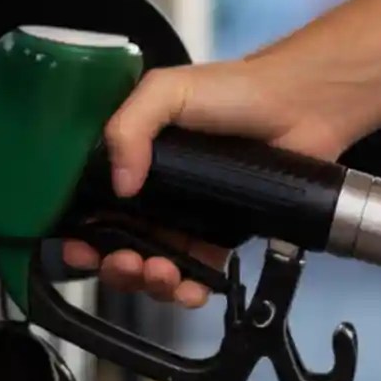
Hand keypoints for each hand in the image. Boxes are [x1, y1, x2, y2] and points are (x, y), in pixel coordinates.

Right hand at [62, 56, 352, 308]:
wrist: (299, 105)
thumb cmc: (234, 90)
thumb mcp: (168, 91)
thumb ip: (129, 126)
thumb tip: (119, 185)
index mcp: (134, 157)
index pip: (95, 203)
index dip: (82, 232)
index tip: (80, 249)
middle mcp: (157, 188)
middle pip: (121, 242)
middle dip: (118, 265)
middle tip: (128, 263)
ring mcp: (190, 214)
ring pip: (157, 263)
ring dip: (152, 282)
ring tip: (163, 273)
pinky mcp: (224, 234)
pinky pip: (199, 271)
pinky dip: (190, 289)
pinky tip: (191, 289)